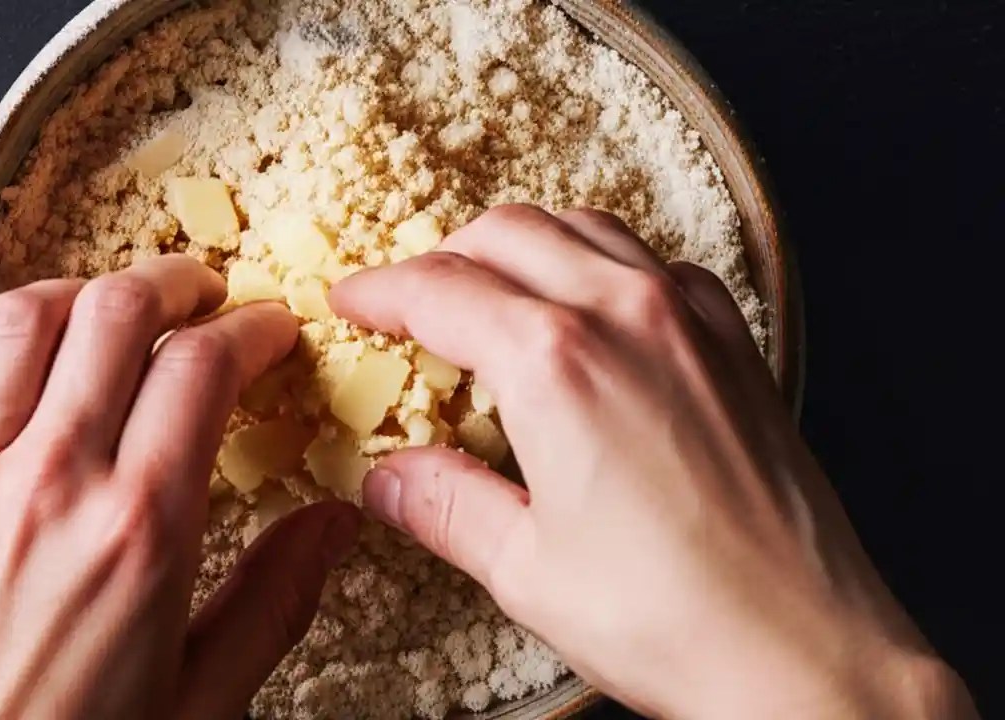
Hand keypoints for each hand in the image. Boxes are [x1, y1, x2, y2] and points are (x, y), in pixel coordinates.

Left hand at [0, 256, 360, 718]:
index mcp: (142, 527)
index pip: (205, 367)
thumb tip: (337, 523)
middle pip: (117, 315)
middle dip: (174, 283)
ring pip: (15, 322)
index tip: (270, 329)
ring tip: (106, 305)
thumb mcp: (205, 695)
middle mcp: (51, 484)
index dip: (253, 328)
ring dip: (74, 292)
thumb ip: (277, 598)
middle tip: (201, 294)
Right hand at [331, 205, 976, 718]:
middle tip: (410, 305)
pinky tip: (589, 310)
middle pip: (507, 234)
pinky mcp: (734, 342)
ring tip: (489, 294)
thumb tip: (385, 478)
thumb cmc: (674, 619)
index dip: (380, 291)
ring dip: (520, 247)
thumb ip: (443, 504)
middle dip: (442, 258)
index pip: (440, 290)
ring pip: (582, 228)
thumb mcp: (525, 569)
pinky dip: (599, 263)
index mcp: (557, 364)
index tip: (351, 303)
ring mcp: (690, 319)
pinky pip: (650, 262)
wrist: (807, 652)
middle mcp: (625, 315)